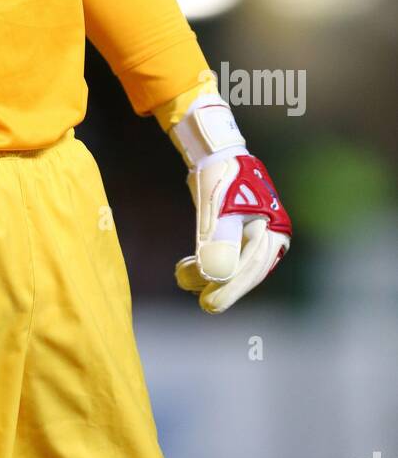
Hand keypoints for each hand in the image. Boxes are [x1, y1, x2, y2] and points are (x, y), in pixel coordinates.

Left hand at [169, 94, 291, 313]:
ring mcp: (255, 235)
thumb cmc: (220, 176)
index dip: (230, 289)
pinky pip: (227, 257)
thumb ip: (217, 240)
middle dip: (222, 287)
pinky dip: (210, 265)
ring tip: (182, 277)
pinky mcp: (239, 234)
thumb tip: (212, 275)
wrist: (216, 153)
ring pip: (234, 266)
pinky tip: (189, 269)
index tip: (209, 304)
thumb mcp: (217, 206)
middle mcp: (269, 235)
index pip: (252, 267)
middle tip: (201, 303)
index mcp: (273, 229)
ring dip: (211, 276)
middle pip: (246, 271)